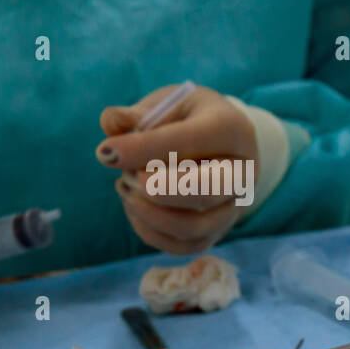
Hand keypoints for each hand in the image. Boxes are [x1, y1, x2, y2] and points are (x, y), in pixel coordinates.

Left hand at [97, 84, 258, 255]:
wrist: (219, 145)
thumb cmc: (188, 119)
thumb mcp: (167, 103)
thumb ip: (138, 114)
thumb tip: (111, 124)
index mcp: (233, 130)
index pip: (194, 141)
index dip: (146, 148)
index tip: (106, 152)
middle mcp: (243, 173)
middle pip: (208, 191)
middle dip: (159, 190)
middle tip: (126, 178)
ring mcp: (233, 207)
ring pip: (192, 227)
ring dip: (147, 211)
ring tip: (124, 185)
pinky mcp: (217, 231)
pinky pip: (183, 246)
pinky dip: (149, 230)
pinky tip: (133, 204)